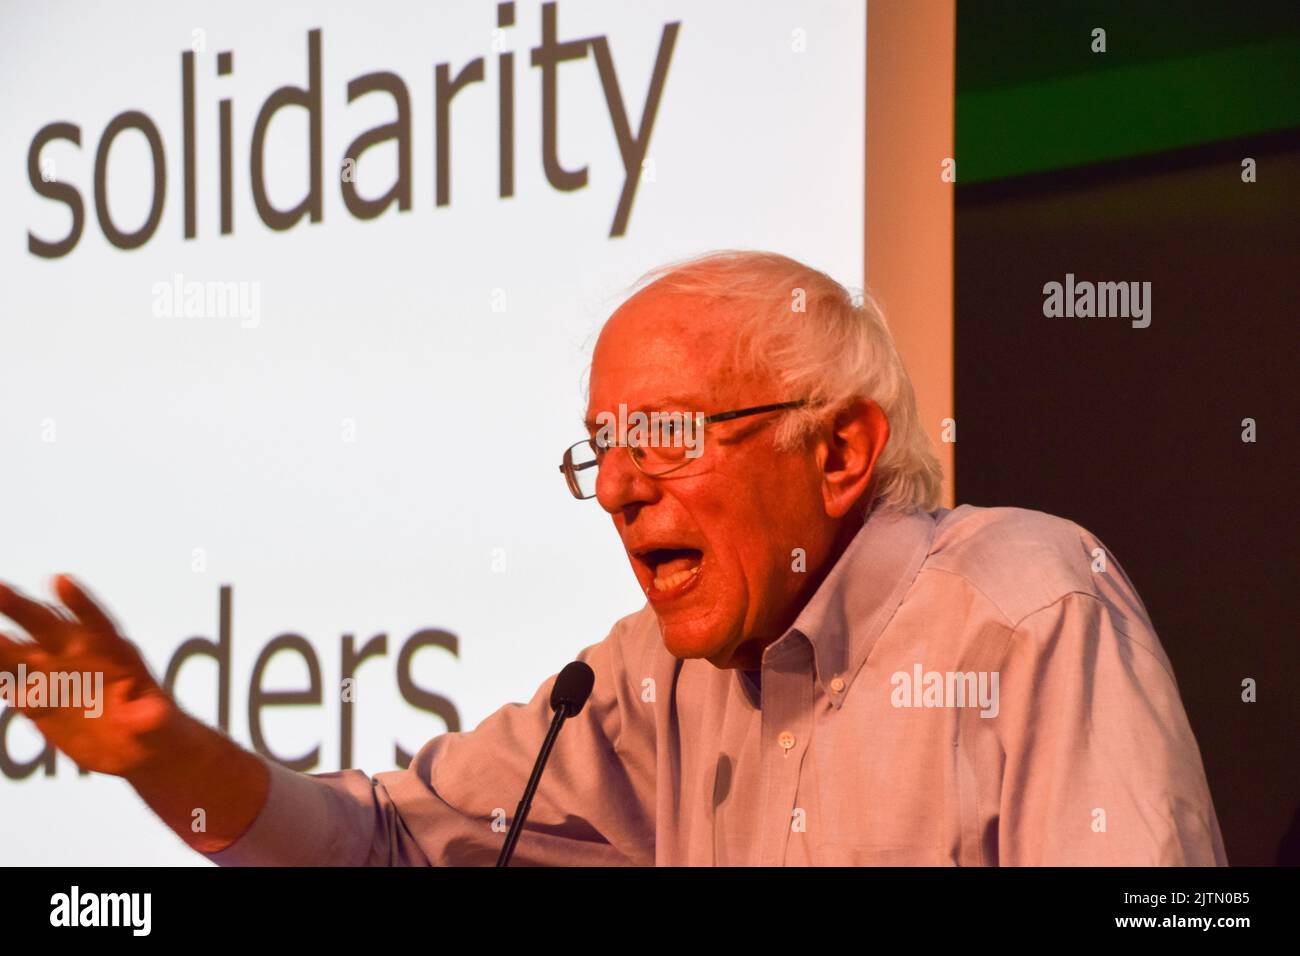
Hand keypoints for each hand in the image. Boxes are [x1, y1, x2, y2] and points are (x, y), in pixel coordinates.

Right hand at [0, 575, 176, 775]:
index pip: (96, 622)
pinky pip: (13, 685)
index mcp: (116, 653)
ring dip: (0, 643)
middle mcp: (82, 657)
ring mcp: (58, 677)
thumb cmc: (160, 729)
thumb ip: (151, 717)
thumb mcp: (161, 725)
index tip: (61, 581)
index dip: (80, 603)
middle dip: (24, 609)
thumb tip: (145, 716)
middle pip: (50, 627)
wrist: (141, 749)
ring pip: (23, 653)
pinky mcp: (40, 700)